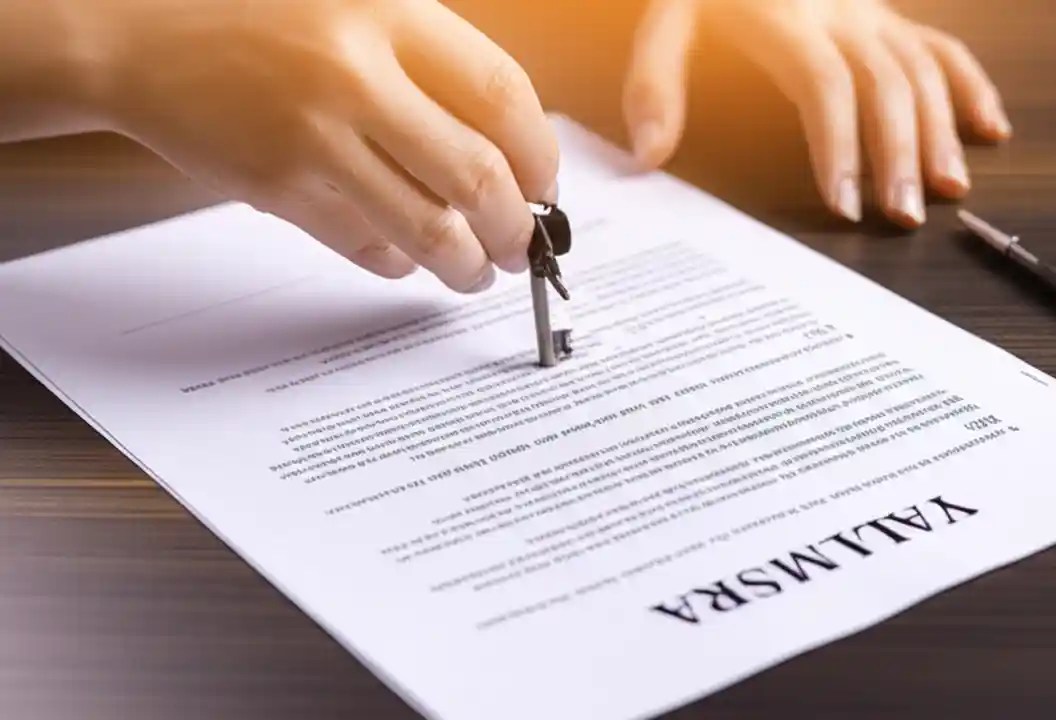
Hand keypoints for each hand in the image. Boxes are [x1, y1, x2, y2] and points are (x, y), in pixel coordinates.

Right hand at [79, 0, 557, 289]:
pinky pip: (363, 243)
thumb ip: (431, 64)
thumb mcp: (357, 6)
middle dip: (516, 227)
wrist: (136, 33)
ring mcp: (313, 136)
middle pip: (478, 175)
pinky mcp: (276, 187)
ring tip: (477, 271)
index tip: (545, 184)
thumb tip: (511, 154)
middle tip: (522, 246)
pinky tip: (406, 259)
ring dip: (466, 263)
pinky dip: (397, 261)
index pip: (503, 95)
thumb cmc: (261, 18)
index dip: (539, 154)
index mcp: (389, 12)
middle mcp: (356, 74)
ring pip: (428, 228)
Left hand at [622, 0, 1011, 227]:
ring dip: (941, 131)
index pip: (824, 85)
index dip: (838, 146)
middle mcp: (841, 10)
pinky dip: (970, 87)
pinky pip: (940, 46)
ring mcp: (872, 11)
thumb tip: (650, 154)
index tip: (843, 203)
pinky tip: (990, 130)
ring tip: (948, 191)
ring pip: (922, 69)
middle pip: (885, 83)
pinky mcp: (887, 14)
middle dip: (898, 153)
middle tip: (902, 215)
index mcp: (785, 15)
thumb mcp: (666, 17)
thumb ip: (655, 83)